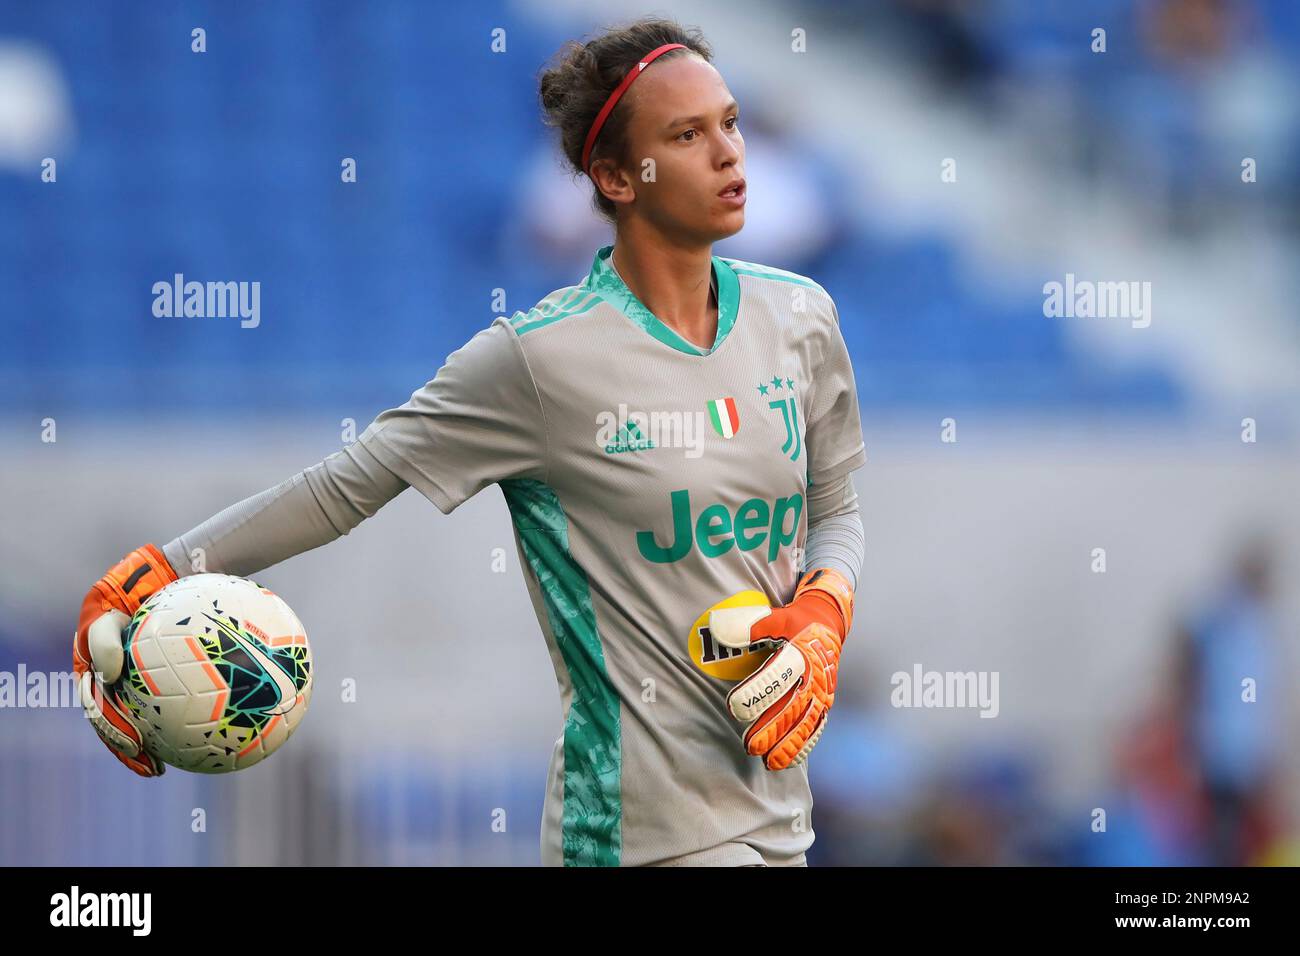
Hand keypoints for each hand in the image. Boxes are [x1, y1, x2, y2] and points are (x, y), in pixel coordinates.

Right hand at [72, 544, 178, 776]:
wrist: (166, 575)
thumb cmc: (133, 591)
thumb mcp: (108, 611)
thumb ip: (102, 640)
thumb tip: (109, 675)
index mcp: (98, 671)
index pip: (100, 711)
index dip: (113, 733)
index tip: (133, 746)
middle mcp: (116, 679)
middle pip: (121, 722)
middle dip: (132, 749)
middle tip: (152, 766)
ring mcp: (139, 677)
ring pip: (147, 714)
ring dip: (155, 742)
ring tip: (172, 762)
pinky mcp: (164, 674)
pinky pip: (180, 695)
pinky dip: (189, 715)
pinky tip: (211, 729)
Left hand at [708, 568, 853, 770]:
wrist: (828, 623)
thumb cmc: (795, 621)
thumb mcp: (774, 617)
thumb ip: (747, 625)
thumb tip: (716, 627)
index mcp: (802, 652)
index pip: (778, 675)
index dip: (757, 693)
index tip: (735, 708)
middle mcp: (816, 676)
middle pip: (793, 706)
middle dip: (772, 728)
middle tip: (750, 745)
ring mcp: (823, 692)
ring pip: (806, 722)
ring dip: (788, 744)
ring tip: (768, 762)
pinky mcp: (825, 703)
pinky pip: (816, 728)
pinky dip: (803, 746)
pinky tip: (786, 763)